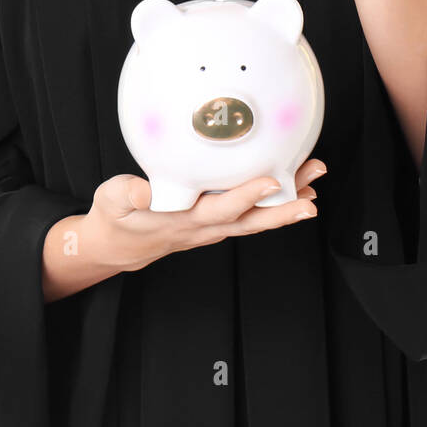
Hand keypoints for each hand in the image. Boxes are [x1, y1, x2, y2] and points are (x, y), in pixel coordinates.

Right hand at [82, 158, 326, 273]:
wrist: (116, 246)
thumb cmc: (115, 219)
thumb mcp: (111, 202)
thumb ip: (126, 194)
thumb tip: (143, 189)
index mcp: (183, 221)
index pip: (220, 210)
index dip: (246, 196)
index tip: (271, 180)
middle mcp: (204, 227)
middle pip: (251, 221)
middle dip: (284, 208)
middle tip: (313, 196)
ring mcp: (212, 227)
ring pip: (255, 219)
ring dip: (286, 205)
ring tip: (314, 185)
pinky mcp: (215, 222)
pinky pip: (250, 215)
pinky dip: (274, 204)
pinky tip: (293, 190)